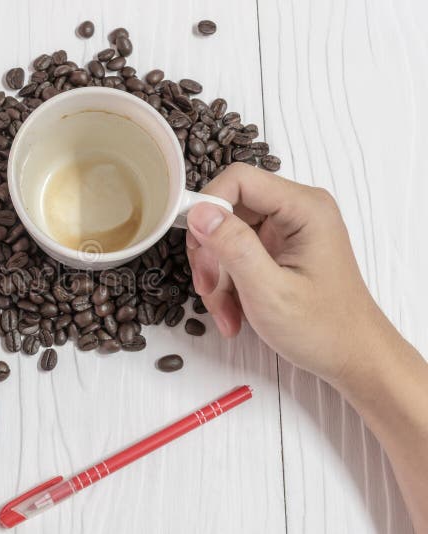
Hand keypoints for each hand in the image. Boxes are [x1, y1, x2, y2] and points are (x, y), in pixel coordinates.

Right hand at [185, 162, 388, 383]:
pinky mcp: (278, 250)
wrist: (353, 358)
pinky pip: (236, 255)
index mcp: (304, 208)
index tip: (194, 245)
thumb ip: (233, 247)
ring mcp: (286, 231)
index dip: (207, 206)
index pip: (238, 180)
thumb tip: (199, 211)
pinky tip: (233, 314)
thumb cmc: (324, 329)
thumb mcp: (269, 290)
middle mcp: (297, 211)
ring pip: (226, 236)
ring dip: (217, 277)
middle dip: (210, 254)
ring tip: (225, 313)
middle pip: (227, 210)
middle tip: (208, 289)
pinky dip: (228, 285)